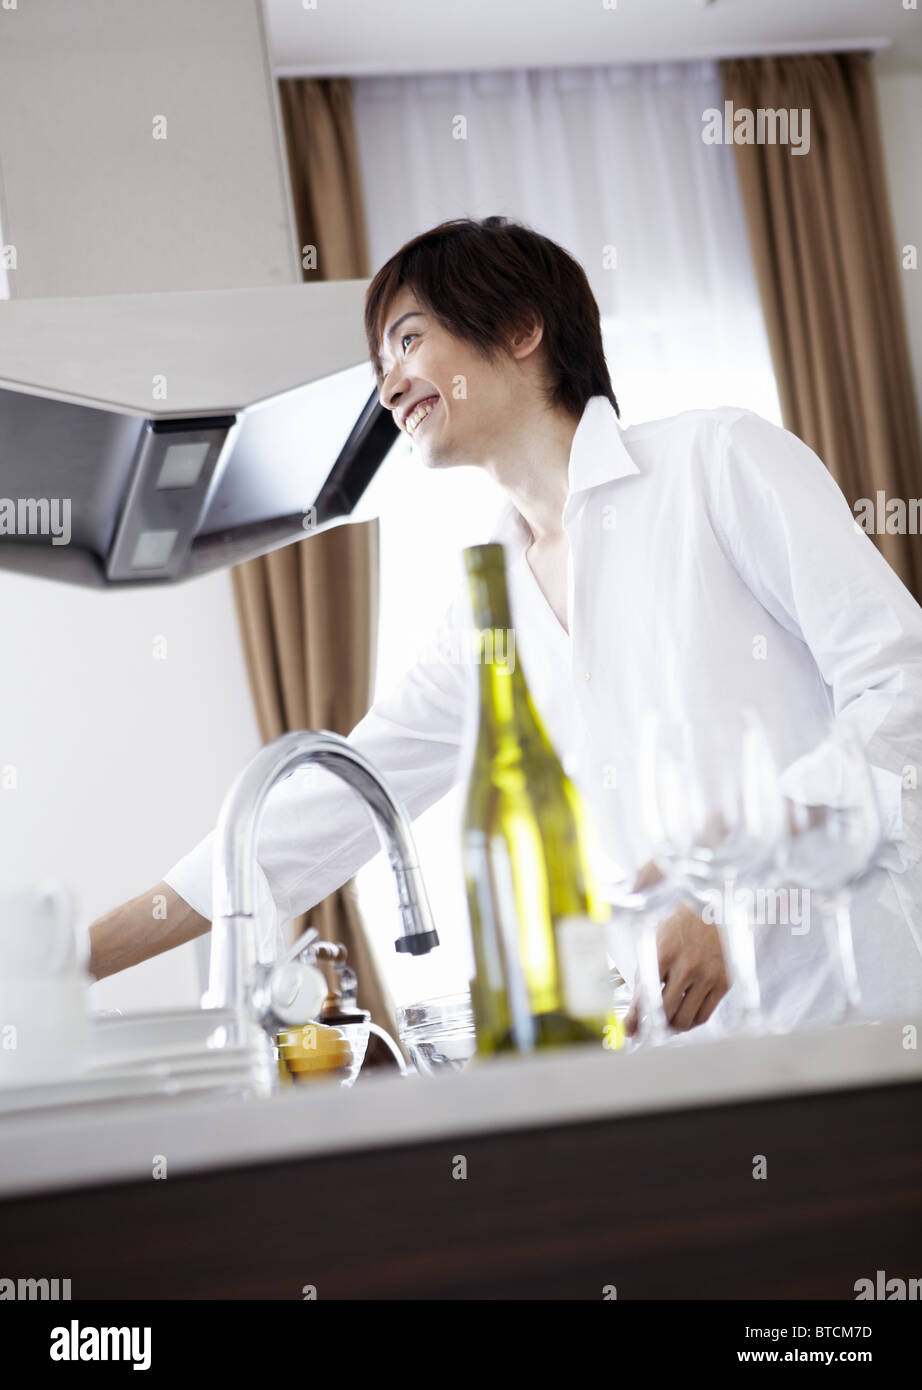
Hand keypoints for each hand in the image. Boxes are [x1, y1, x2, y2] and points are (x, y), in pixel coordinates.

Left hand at [624, 901, 729, 1035]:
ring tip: (666, 1024)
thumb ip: (641, 969)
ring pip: (685, 1019)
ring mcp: (707, 976)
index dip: (634, 1018)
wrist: (710, 906)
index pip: (645, 996)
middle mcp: (686, 967)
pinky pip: (704, 1014)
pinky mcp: (723, 981)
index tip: (629, 1030)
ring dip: (672, 1027)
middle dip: (654, 1025)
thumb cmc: (675, 922)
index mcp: (663, 954)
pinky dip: (692, 1022)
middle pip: (665, 1012)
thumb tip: (628, 998)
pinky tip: (684, 1018)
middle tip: (649, 1028)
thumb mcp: (652, 938)